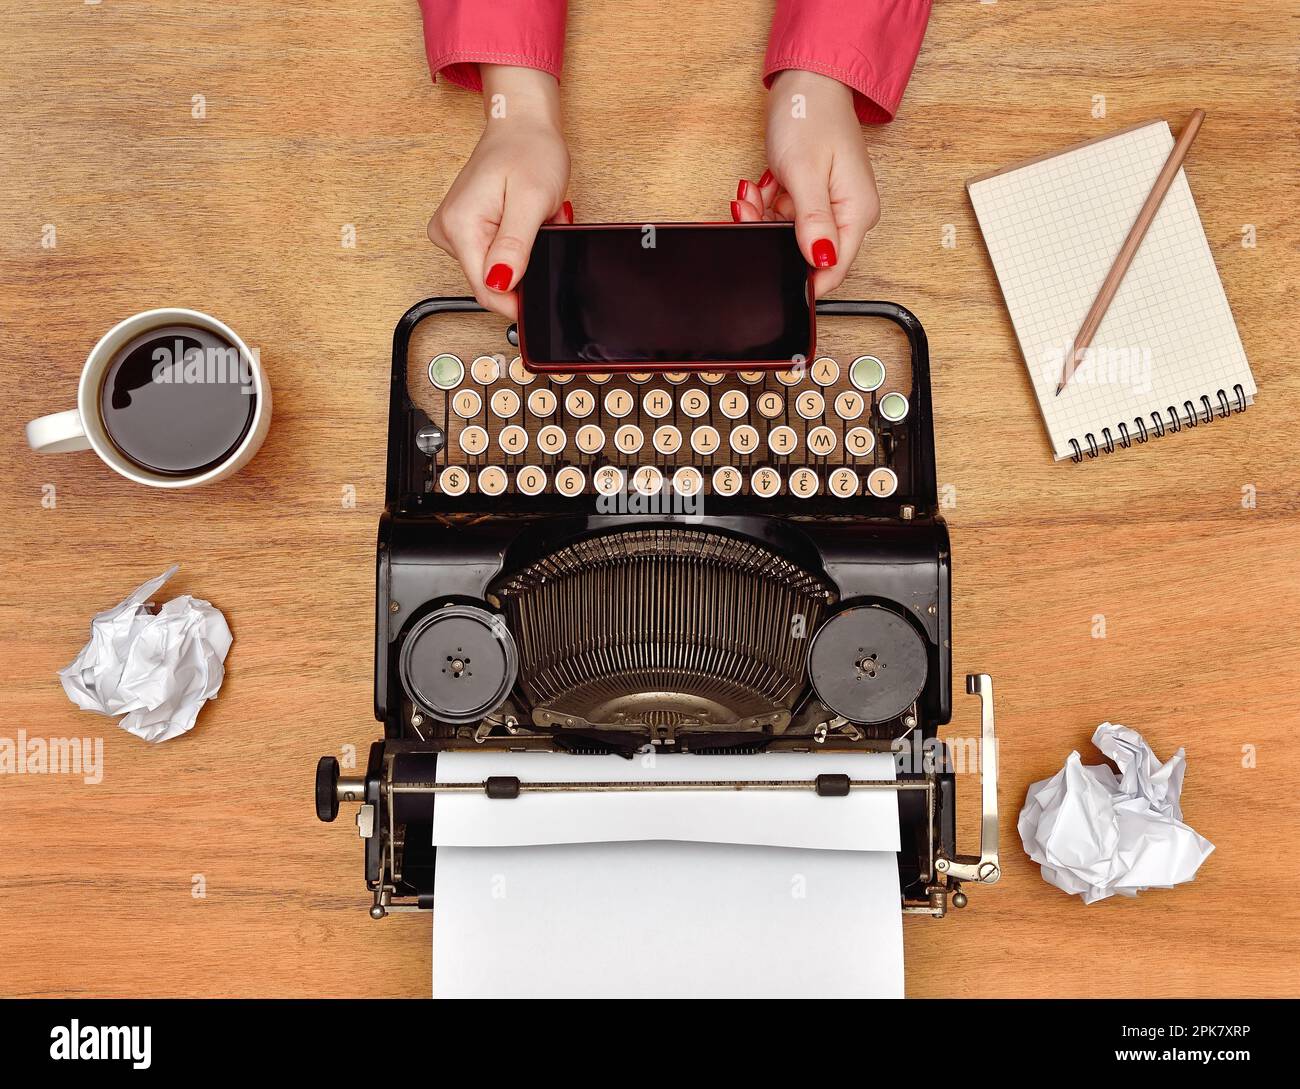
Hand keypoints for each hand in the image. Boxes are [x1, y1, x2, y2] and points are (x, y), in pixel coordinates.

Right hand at [427, 65, 571, 319]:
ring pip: (496, 270)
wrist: (521, 124)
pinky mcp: (464, 230)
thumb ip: (515, 246)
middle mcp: (448, 231)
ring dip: (523, 255)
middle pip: (491, 282)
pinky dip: (517, 245)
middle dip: (525, 268)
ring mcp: (454, 231)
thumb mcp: (532, 200)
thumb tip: (501, 284)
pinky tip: (523, 222)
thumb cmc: (529, 151)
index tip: (541, 295)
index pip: (487, 291)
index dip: (518, 301)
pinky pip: (495, 255)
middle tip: (541, 232)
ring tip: (534, 221)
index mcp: (460, 227)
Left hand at [732, 70, 879, 296]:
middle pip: (806, 251)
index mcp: (857, 211)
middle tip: (749, 212)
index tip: (773, 273)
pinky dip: (765, 205)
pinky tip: (759, 187)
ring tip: (752, 193)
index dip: (803, 277)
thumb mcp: (805, 173)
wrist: (806, 78)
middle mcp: (848, 212)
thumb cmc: (810, 115)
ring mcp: (829, 204)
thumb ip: (813, 222)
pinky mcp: (812, 196)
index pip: (835, 267)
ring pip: (788, 235)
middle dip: (772, 237)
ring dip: (763, 217)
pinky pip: (783, 217)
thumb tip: (822, 260)